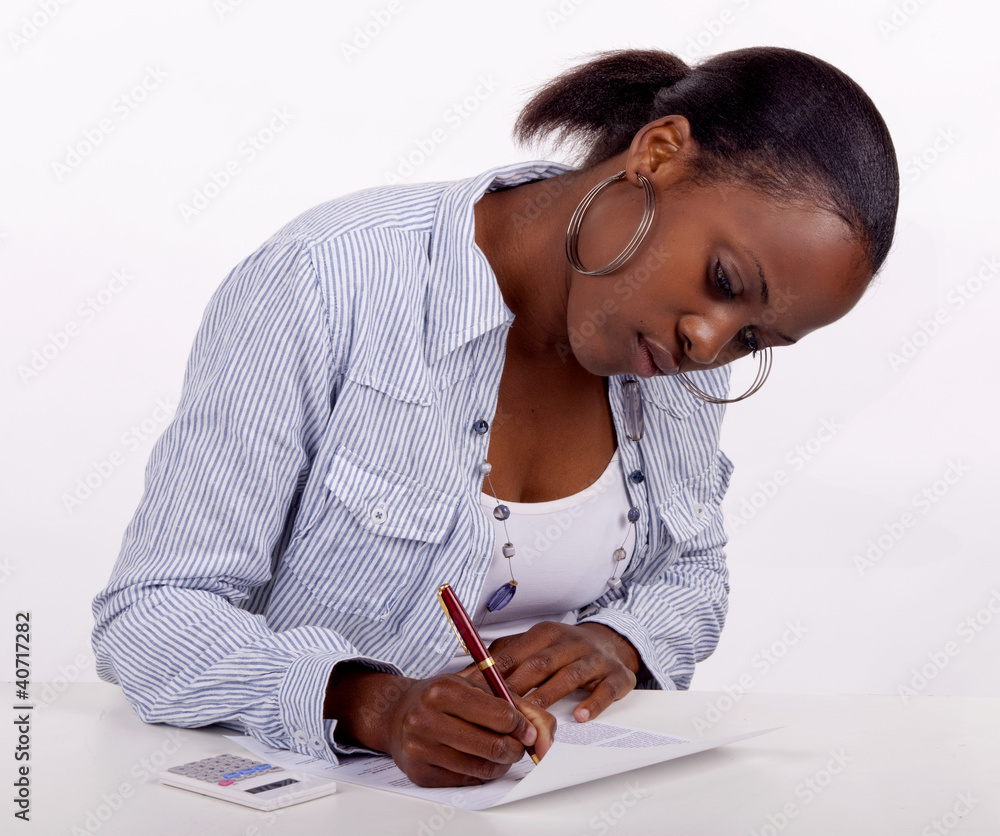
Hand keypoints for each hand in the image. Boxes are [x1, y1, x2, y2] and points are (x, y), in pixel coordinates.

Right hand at [325, 665, 554, 787]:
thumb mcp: (475, 686)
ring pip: (482, 768)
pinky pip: (466, 781)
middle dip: (516, 748)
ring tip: (501, 752)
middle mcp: (427, 719)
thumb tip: (544, 738)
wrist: (396, 714)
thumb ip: (515, 704)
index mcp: (444, 690)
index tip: (525, 728)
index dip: (522, 725)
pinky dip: (481, 773)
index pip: (501, 715)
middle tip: (518, 744)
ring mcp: (420, 748)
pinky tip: (478, 759)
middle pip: (494, 746)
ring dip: (502, 763)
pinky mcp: (420, 773)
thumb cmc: (441, 698)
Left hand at [484, 621, 640, 722]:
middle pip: (541, 663)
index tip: (475, 690)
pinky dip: (592, 703)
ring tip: (533, 716)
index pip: (516, 652)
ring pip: (570, 676)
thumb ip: (503, 656)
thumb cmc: (564, 648)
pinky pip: (605, 690)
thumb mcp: (535, 644)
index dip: (494, 672)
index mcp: (546, 634)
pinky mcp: (616, 676)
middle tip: (500, 709)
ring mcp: (595, 659)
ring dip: (550, 695)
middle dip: (519, 686)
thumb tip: (464, 673)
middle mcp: (571, 643)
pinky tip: (579, 716)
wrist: (612, 642)